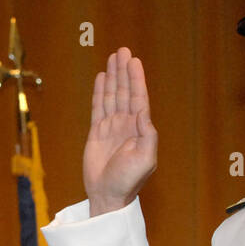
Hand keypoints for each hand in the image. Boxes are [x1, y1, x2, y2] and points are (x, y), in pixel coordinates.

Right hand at [82, 47, 156, 215]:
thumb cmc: (128, 180)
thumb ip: (147, 135)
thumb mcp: (145, 159)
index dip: (136, 79)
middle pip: (125, 91)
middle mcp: (126, 124)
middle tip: (123, 50)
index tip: (134, 61)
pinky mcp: (97, 132)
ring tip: (113, 57)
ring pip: (112, 95)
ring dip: (113, 76)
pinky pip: (98, 107)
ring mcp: (111, 127)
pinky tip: (102, 78)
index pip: (138, 97)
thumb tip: (142, 112)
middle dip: (124, 71)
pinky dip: (100, 92)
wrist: (108, 195)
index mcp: (140, 129)